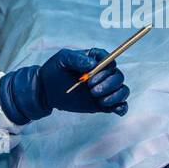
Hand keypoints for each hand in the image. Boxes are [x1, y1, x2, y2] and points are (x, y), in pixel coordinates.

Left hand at [0, 48, 129, 123]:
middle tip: (90, 89)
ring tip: (97, 99)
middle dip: (108, 83)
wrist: (46, 91)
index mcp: (96, 60)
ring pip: (122, 90)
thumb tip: (93, 65)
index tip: (92, 74)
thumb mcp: (62, 59)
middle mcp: (103, 74)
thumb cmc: (53, 71)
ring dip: (114, 95)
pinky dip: (122, 107)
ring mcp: (105, 89)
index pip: (111, 60)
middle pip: (118, 76)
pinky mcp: (103, 103)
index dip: (106, 67)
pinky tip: (114, 109)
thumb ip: (77, 58)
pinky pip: (120, 105)